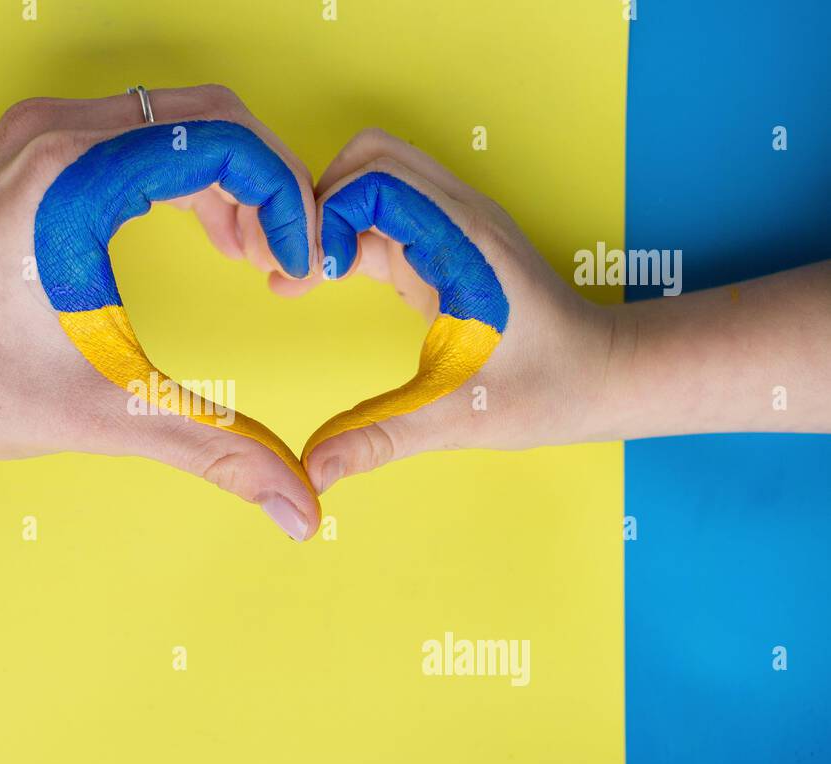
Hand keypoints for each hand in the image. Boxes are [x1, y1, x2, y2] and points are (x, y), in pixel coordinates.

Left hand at [0, 86, 324, 538]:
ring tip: (254, 261)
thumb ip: (214, 450)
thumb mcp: (102, 413)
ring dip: (235, 182)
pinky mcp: (36, 147)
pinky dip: (194, 177)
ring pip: (183, 118)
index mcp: (72, 175)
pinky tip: (211, 237)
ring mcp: (42, 130)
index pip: (224, 140)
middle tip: (284, 267)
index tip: (299, 272)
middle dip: (269, 186)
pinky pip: (147, 132)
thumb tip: (297, 510)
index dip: (285, 201)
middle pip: (213, 116)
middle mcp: (56, 131)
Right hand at [193, 128, 615, 493]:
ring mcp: (453, 220)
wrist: (605, 375)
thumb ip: (377, 438)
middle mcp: (457, 215)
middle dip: (316, 203)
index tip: (306, 279)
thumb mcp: (455, 419)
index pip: (372, 182)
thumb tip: (312, 473)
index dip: (324, 220)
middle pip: (366, 158)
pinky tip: (330, 279)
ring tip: (302, 276)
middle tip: (292, 269)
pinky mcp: (446, 236)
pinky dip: (347, 230)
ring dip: (329, 213)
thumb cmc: (548, 390)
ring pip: (372, 173)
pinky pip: (383, 206)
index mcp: (461, 243)